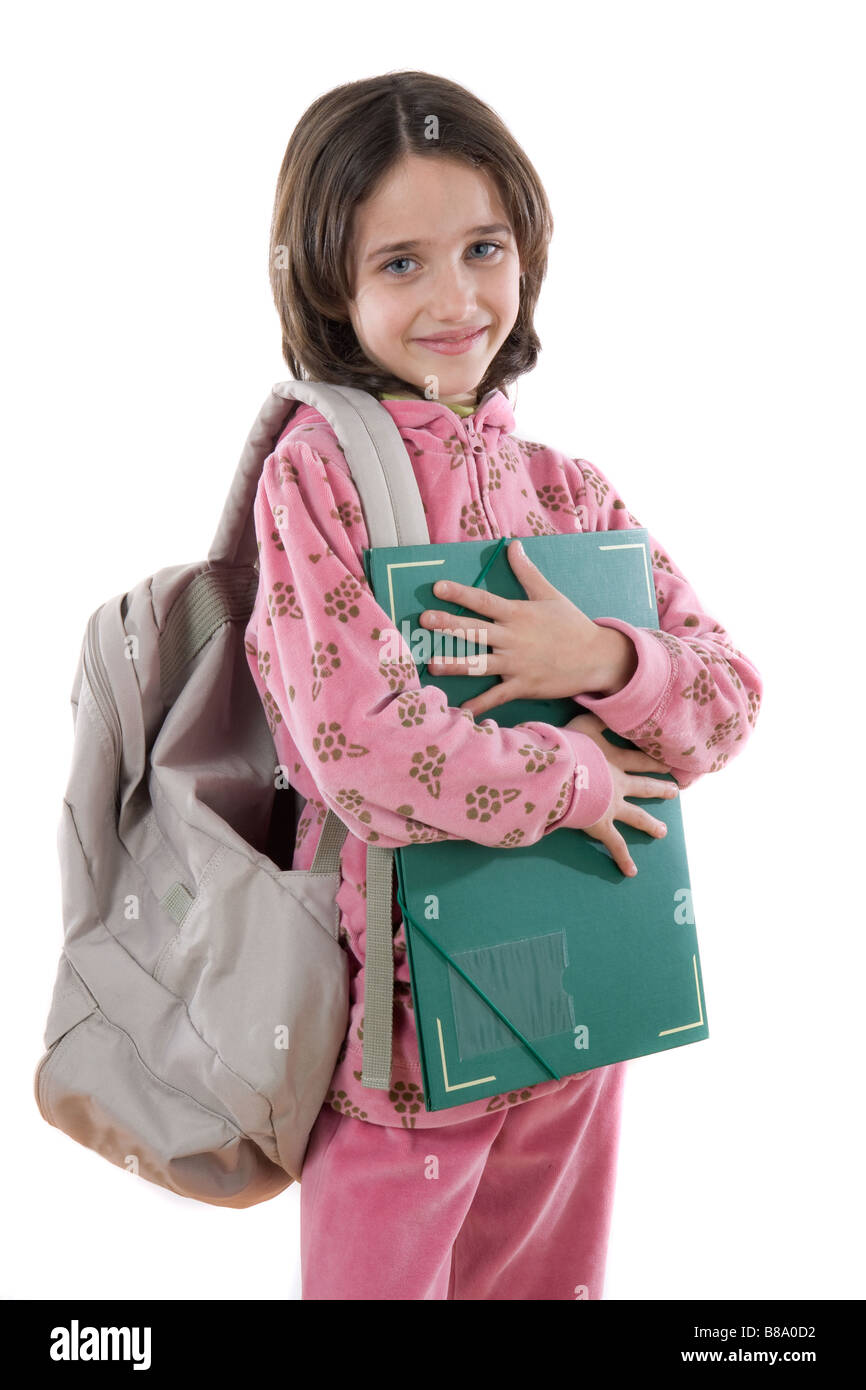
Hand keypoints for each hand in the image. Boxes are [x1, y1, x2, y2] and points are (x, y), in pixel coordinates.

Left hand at [419, 538, 636, 717]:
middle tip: (424, 621)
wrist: (596, 658)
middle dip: (448, 625)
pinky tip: (462, 710)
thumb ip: (527, 572)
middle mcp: (513, 638)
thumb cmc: (571, 625)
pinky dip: (481, 704)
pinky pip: (497, 696)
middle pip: (475, 630)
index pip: (484, 601)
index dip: (460, 593)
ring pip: (480, 663)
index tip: (437, 587)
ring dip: (455, 664)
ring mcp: (517, 664)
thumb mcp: (550, 594)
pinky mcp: (523, 686)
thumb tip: (513, 545)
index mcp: (518, 614)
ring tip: (432, 664)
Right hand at [566, 712, 677, 876]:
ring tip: (662, 832)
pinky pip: (615, 845)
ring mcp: (613, 805)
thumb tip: (604, 705)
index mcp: (614, 759)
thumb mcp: (582, 724)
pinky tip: (632, 872)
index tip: (671, 762)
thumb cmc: (568, 747)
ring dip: (650, 824)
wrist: (562, 773)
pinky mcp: (602, 824)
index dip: (655, 760)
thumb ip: (595, 717)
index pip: (640, 759)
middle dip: (660, 788)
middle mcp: (618, 783)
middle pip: (644, 786)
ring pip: (637, 816)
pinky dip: (623, 859)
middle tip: (675, 791)